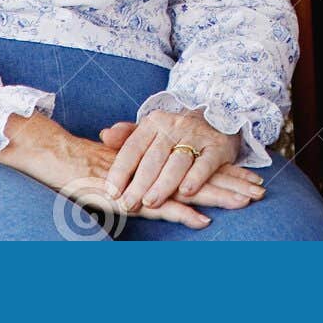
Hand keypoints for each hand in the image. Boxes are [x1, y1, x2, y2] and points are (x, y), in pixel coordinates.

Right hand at [0, 111, 239, 229]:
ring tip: (246, 202)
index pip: (198, 164)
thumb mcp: (125, 170)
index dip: (224, 171)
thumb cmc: (89, 166)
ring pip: (189, 189)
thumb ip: (145, 175)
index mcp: (160, 159)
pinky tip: (202, 220)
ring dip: (219, 195)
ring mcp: (146, 181)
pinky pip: (162, 206)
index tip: (250, 177)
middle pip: (201, 175)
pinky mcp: (133, 196)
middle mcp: (157, 167)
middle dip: (232, 183)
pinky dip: (183, 213)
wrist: (60, 156)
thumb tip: (165, 190)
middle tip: (260, 191)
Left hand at [102, 106, 243, 210]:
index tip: (110, 192)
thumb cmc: (176, 133)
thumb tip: (104, 135)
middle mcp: (174, 126)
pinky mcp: (217, 147)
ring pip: (177, 162)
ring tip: (150, 202)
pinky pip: (205, 163)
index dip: (121, 170)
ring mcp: (196, 136)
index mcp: (154, 122)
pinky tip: (186, 192)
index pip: (133, 147)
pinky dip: (196, 178)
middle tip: (128, 204)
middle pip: (153, 158)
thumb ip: (127, 135)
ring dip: (163, 184)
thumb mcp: (151, 130)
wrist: (218, 117)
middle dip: (139, 183)